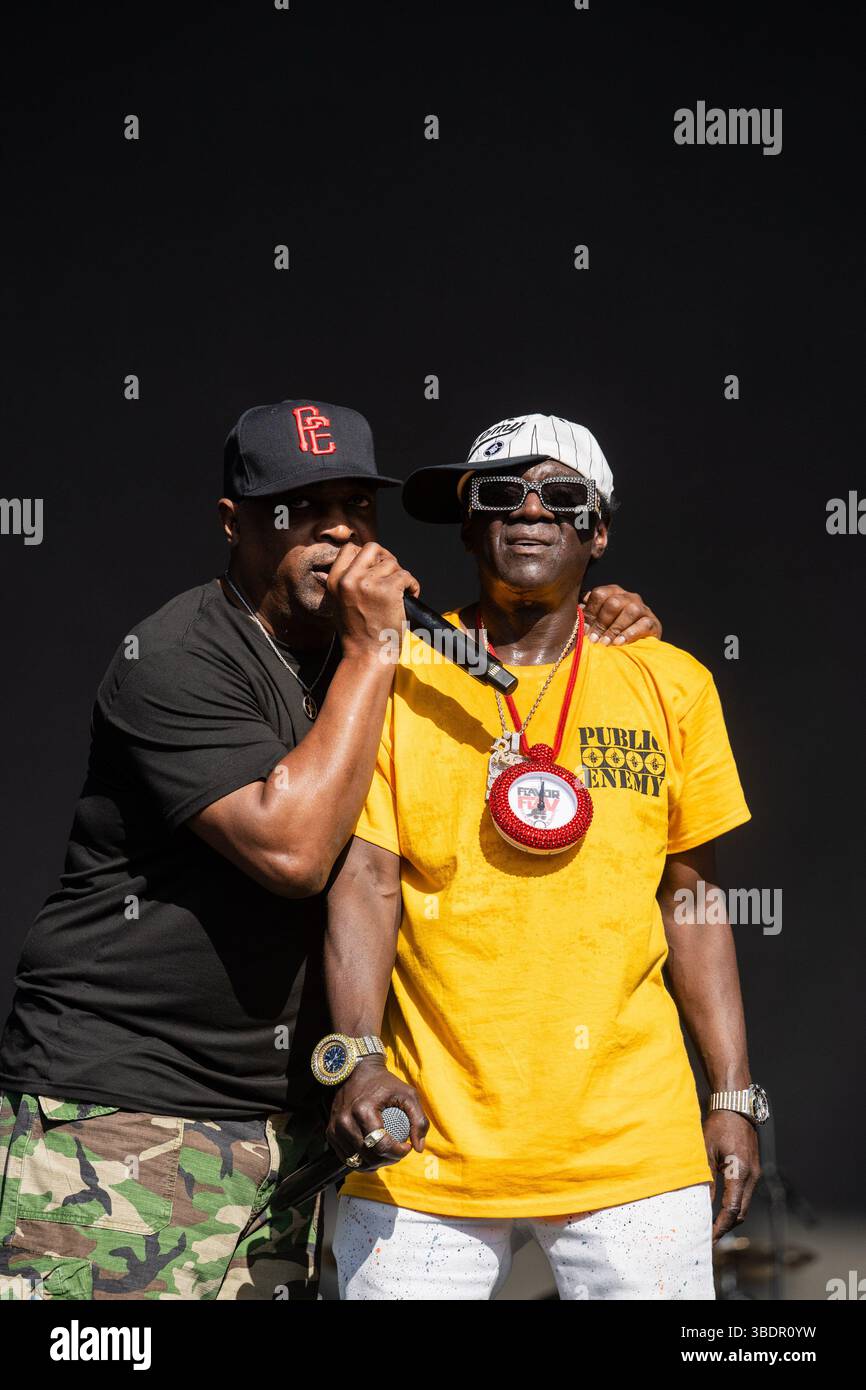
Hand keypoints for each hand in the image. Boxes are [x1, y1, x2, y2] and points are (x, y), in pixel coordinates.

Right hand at [327, 1058, 427, 1171]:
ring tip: (388, 1152)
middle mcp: (345, 1121)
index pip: (381, 1145)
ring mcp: (335, 1129)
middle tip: (399, 1150)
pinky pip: (347, 1158)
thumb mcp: (408, 1095)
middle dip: (389, 1159)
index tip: (407, 1146)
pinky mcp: (331, 1133)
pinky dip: (363, 1161)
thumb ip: (419, 1120)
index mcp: (363, 1110)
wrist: (357, 1072)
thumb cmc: (385, 1084)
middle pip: (370, 1156)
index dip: (398, 1152)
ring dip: (376, 1163)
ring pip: (358, 1161)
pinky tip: (374, 1153)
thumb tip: (419, 1148)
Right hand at [328, 542, 420, 660]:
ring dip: (400, 577)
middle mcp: (349, 579)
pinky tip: (411, 596)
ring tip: (400, 594)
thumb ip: (346, 582)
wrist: (367, 655)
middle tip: (392, 576)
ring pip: (392, 563)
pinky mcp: (388, 591)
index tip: (376, 568)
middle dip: (386, 559)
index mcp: (334, 581)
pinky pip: (406, 576)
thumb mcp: (339, 603)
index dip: (367, 556)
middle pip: (373, 548)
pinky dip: (413, 586)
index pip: (350, 548)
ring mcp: (368, 584)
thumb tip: (363, 563)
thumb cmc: (358, 633)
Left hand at [580, 585, 661, 644]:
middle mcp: (629, 596)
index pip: (599, 594)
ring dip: (615, 629)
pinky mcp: (653, 622)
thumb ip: (589, 613)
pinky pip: (643, 624)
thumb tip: (577, 610)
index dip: (590, 612)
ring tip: (605, 643)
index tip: (584, 630)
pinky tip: (619, 643)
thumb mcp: (599, 620)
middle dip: (602, 622)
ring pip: (630, 610)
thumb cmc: (613, 630)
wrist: (639, 643)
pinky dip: (629, 633)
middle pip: (614, 602)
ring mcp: (642, 608)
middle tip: (594, 639)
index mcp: (614, 592)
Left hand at [703, 1109, 760, 1242]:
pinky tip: (720, 1207)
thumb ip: (705, 1179)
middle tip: (708, 1236)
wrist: (736, 1107)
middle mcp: (752, 1177)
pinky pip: (745, 1195)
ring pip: (744, 1205)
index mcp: (740, 1173)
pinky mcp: (753, 1170)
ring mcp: (754, 1174)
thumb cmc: (718, 1125)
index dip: (720, 1226)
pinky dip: (733, 1205)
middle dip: (725, 1227)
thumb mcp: (706, 1151)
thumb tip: (700, 1204)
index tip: (709, 1238)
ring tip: (712, 1224)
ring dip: (730, 1217)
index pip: (731, 1210)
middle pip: (741, 1213)